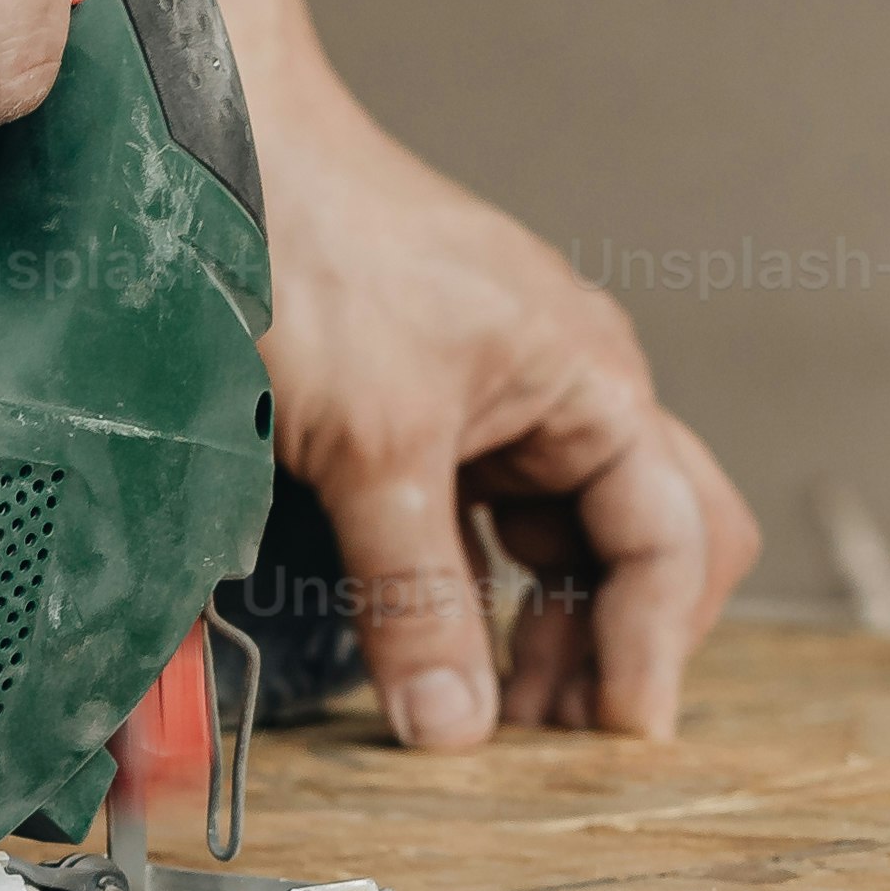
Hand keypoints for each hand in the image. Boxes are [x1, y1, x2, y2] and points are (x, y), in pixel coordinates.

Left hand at [257, 78, 761, 743]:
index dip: (651, 647)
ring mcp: (505, 399)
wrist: (219, 150)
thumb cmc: (311, 246)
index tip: (615, 737)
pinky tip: (441, 645)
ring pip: (563, 541)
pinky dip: (478, 591)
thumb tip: (453, 723)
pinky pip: (487, 522)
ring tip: (489, 714)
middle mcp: (569, 388)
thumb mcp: (372, 445)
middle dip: (617, 644)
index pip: (671, 539)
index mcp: (594, 379)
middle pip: (649, 542)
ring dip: (543, 629)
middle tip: (556, 740)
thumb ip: (416, 592)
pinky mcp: (434, 411)